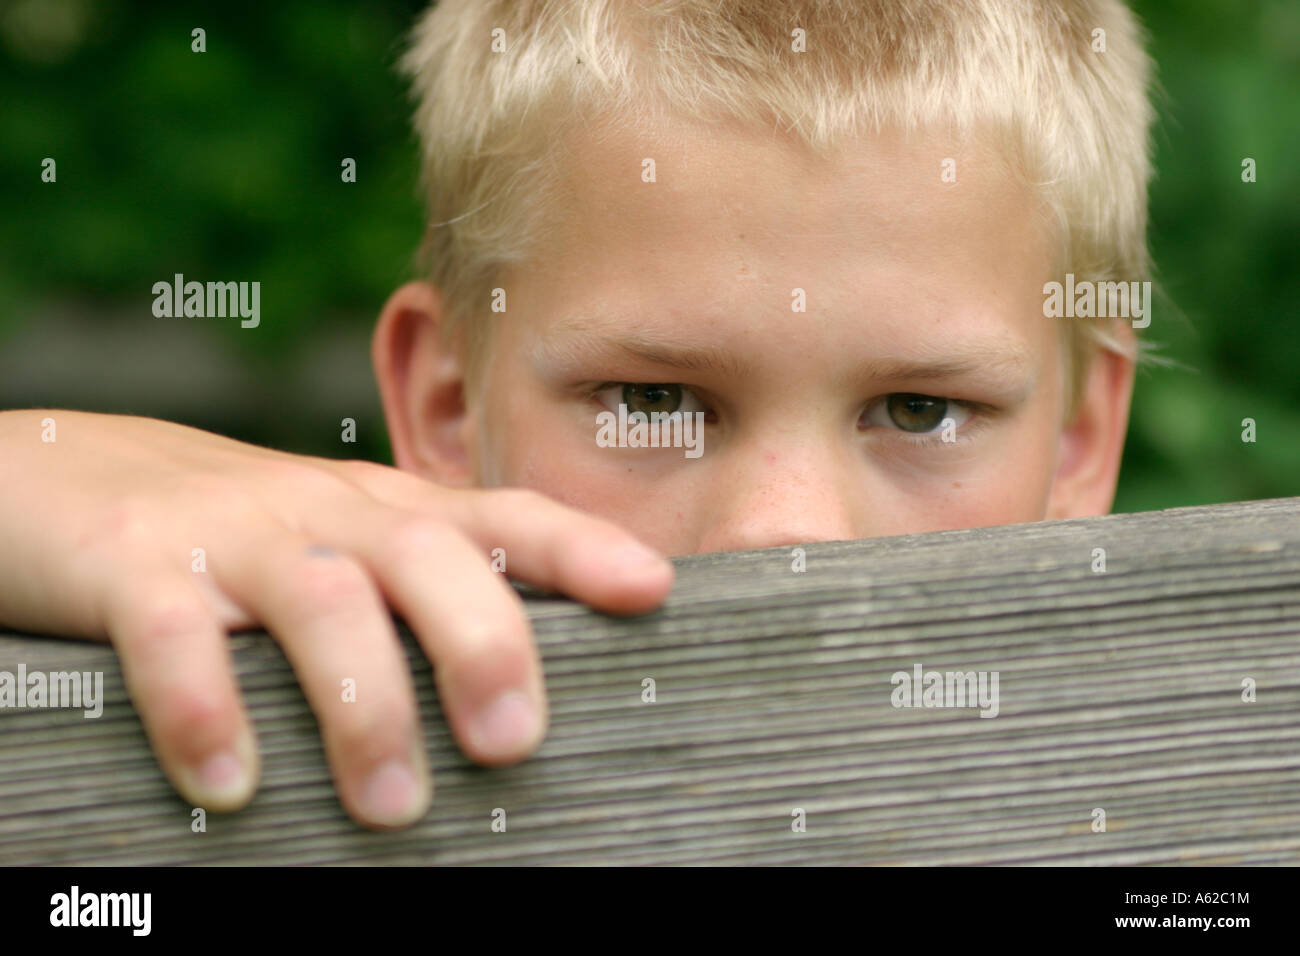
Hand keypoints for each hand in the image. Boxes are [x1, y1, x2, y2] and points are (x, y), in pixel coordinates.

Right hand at [0, 410, 673, 827]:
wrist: (75, 475)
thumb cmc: (248, 540)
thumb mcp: (351, 552)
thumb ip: (428, 599)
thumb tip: (526, 698)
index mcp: (391, 516)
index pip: (503, 518)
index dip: (581, 546)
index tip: (652, 591)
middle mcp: (327, 517)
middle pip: (426, 556)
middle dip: (482, 642)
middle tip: (513, 744)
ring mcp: (234, 536)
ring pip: (321, 601)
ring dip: (363, 704)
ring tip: (392, 804)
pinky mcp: (135, 567)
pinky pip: (174, 632)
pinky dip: (206, 708)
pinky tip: (232, 783)